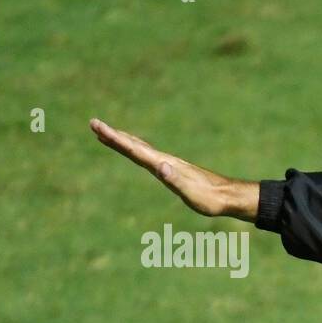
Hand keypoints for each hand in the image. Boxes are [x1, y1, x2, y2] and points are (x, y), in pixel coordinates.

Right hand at [89, 118, 258, 220]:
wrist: (228, 197)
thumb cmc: (210, 198)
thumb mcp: (192, 193)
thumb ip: (176, 180)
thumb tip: (160, 166)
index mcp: (164, 165)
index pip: (134, 150)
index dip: (114, 138)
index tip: (97, 126)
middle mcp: (164, 161)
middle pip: (134, 145)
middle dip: (113, 136)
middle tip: (94, 124)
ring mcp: (169, 164)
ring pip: (141, 149)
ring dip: (123, 141)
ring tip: (108, 134)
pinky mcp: (173, 170)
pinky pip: (149, 156)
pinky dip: (137, 150)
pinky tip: (137, 151)